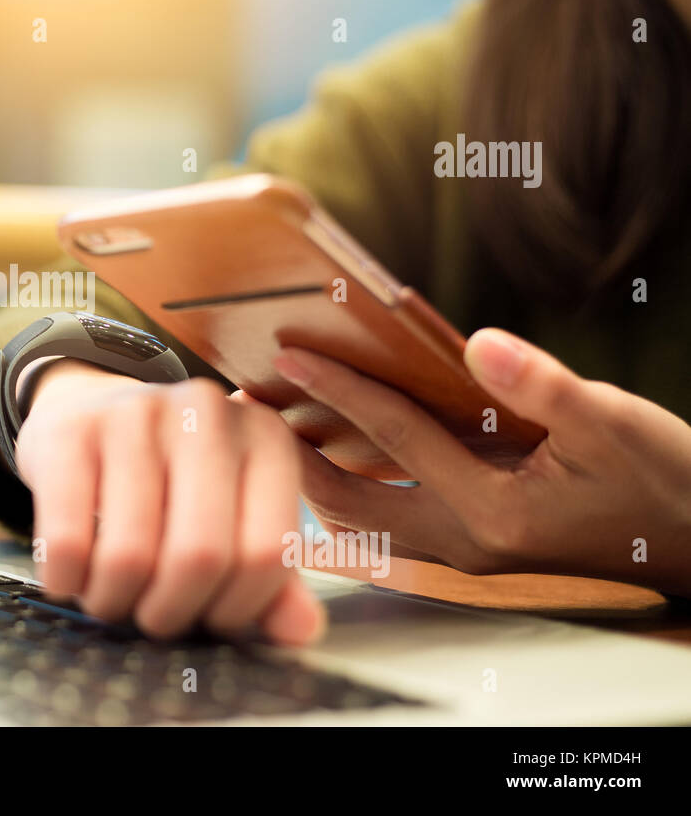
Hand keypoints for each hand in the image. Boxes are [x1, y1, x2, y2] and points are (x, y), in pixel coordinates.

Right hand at [14, 359, 325, 641]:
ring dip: (113, 601)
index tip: (213, 619)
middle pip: (199, 556)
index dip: (238, 609)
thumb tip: (301, 631)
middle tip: (154, 618)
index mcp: (265, 437)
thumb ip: (268, 571)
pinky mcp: (70, 430)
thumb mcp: (232, 513)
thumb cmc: (172, 478)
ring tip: (111, 598)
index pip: (265, 553)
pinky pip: (67, 539)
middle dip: (171, 612)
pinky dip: (66, 580)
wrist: (89, 408)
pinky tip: (68, 577)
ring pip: (129, 554)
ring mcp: (134, 414)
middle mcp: (206, 414)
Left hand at [267, 329, 690, 594]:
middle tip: (249, 404)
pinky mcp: (468, 547)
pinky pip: (385, 519)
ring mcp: (462, 553)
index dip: (338, 390)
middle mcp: (465, 542)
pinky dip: (349, 483)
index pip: (393, 438)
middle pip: (345, 497)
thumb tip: (480, 346)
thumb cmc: (661, 480)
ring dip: (312, 470)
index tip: (288, 357)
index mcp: (494, 509)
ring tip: (276, 421)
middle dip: (291, 449)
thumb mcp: (615, 423)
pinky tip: (333, 447)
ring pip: (358, 517)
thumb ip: (545, 386)